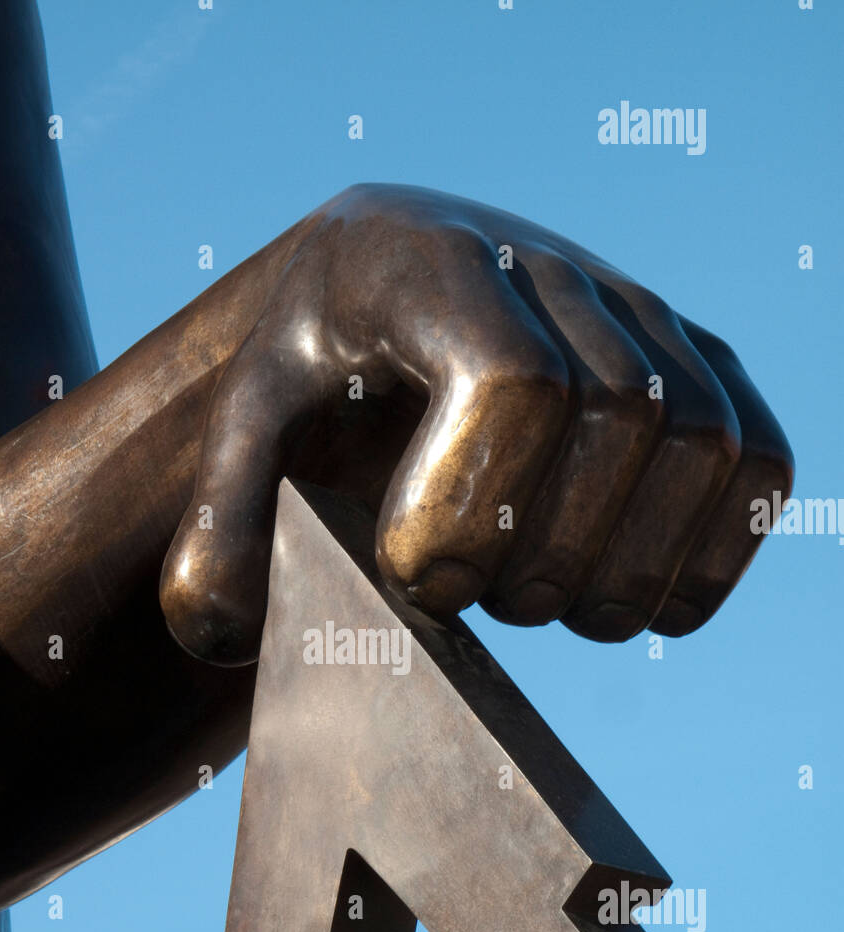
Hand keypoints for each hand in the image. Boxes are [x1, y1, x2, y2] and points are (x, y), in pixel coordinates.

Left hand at [160, 183, 791, 662]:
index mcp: (427, 260)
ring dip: (624, 567)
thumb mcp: (242, 439)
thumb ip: (218, 526)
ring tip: (539, 603)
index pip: (514, 378)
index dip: (478, 507)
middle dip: (546, 558)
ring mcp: (638, 312)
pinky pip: (754, 458)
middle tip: (469, 603)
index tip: (418, 578)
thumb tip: (218, 629)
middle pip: (618, 419)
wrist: (386, 312)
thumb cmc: (312, 382)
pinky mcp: (696, 363)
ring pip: (701, 443)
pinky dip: (707, 552)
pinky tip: (629, 600)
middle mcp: (551, 266)